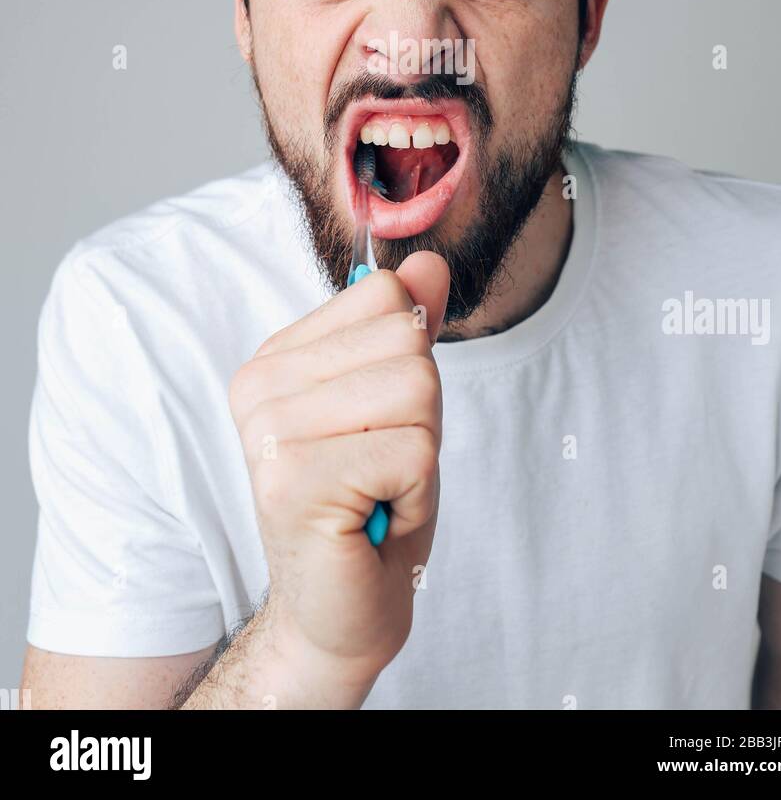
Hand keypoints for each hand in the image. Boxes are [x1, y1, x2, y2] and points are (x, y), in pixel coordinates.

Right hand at [229, 251, 449, 686]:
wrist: (341, 611)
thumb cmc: (370, 503)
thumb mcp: (401, 403)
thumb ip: (408, 330)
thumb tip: (429, 262)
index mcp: (276, 357)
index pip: (385, 297)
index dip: (409, 365)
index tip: (378, 424)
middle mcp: (259, 386)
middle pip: (406, 341)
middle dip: (421, 413)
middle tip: (382, 467)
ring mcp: (270, 434)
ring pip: (416, 389)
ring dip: (419, 453)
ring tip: (377, 490)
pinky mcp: (294, 482)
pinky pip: (414, 449)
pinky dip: (417, 493)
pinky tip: (374, 517)